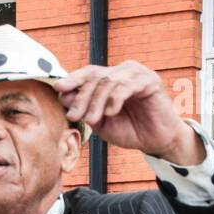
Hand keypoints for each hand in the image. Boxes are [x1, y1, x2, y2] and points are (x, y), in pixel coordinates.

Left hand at [52, 61, 204, 162]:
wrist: (155, 141)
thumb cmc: (130, 131)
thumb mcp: (101, 123)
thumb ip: (85, 109)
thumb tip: (62, 96)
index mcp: (111, 78)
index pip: (88, 73)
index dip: (73, 79)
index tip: (58, 89)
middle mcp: (123, 71)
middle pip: (96, 76)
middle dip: (82, 96)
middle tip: (74, 115)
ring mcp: (137, 74)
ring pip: (109, 81)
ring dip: (97, 101)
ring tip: (92, 120)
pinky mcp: (150, 81)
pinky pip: (127, 86)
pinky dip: (115, 98)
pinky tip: (111, 112)